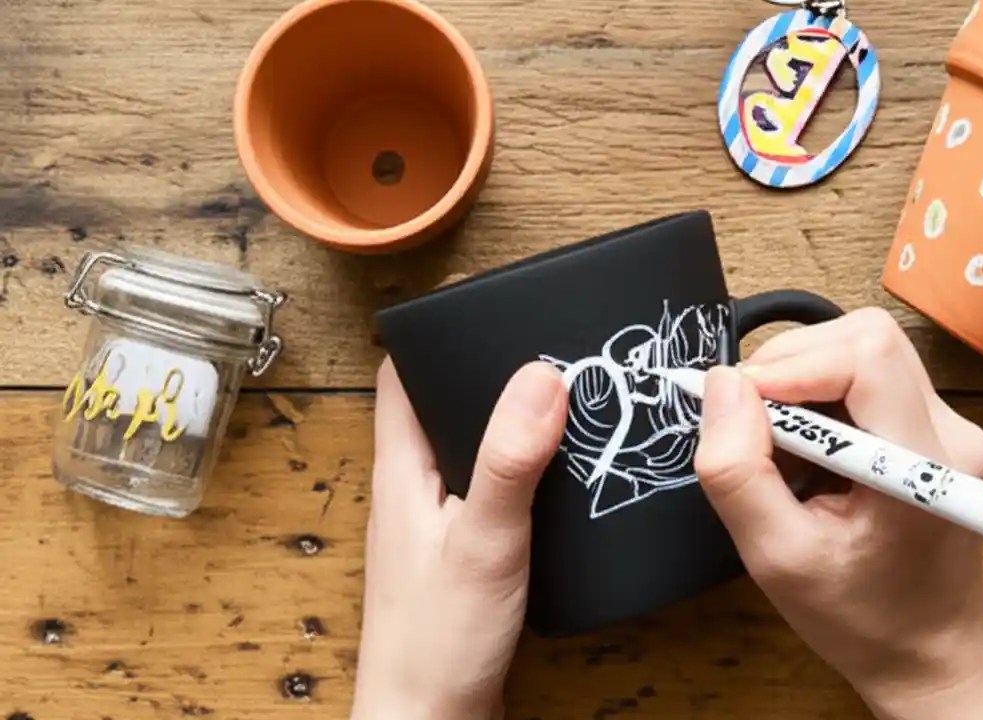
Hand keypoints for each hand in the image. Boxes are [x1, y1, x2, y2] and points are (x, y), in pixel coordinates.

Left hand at [351, 359, 567, 719]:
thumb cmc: (438, 641)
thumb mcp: (484, 540)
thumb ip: (509, 461)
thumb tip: (539, 375)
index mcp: (401, 472)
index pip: (399, 376)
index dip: (433, 334)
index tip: (485, 304)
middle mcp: (411, 491)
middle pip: (439, 407)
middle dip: (486, 373)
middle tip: (546, 347)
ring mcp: (433, 525)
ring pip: (467, 451)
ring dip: (506, 426)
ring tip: (565, 404)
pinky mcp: (459, 558)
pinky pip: (486, 493)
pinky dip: (519, 475)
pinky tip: (559, 484)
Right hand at [694, 308, 982, 718]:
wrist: (930, 654)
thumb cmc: (860, 618)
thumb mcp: (776, 559)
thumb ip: (740, 472)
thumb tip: (720, 385)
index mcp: (923, 469)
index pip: (867, 356)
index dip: (791, 364)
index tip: (737, 404)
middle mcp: (951, 434)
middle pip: (864, 338)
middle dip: (790, 364)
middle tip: (747, 421)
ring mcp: (950, 428)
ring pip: (864, 350)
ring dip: (803, 379)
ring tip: (775, 442)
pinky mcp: (934, 429)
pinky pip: (869, 378)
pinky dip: (820, 396)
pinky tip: (803, 451)